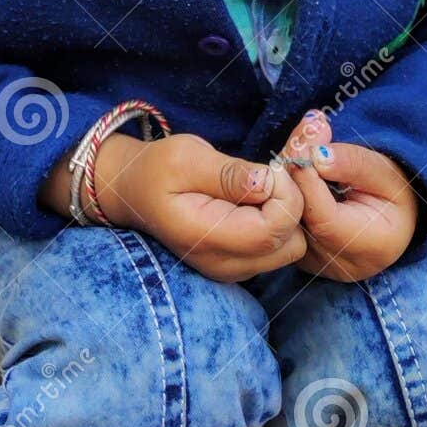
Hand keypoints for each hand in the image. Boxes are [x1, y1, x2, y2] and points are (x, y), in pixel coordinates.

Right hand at [94, 130, 307, 282]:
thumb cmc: (158, 169)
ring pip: (290, 248)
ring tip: (259, 188)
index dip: (286, 195)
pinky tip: (254, 202)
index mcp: (207, 237)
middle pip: (290, 243)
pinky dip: (277, 224)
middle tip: (267, 177)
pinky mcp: (239, 265)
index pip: (274, 229)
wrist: (136, 192)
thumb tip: (268, 182)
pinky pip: (278, 249)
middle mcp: (223, 264)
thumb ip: (229, 173)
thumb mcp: (187, 157)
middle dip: (290, 206)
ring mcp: (232, 270)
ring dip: (285, 216)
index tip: (269, 169)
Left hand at [277, 111, 420, 281]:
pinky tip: (292, 176)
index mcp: (373, 247)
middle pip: (300, 222)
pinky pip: (283, 227)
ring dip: (284, 186)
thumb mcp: (384, 171)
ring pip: (286, 223)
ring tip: (298, 155)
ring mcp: (318, 266)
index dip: (307, 181)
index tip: (302, 148)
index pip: (324, 218)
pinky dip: (283, 198)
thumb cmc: (392, 192)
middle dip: (292, 179)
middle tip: (297, 145)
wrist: (391, 219)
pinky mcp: (301, 259)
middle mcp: (342, 265)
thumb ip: (352, 162)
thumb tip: (315, 155)